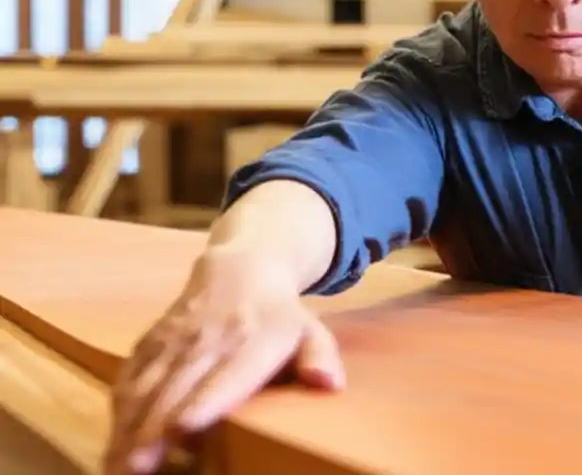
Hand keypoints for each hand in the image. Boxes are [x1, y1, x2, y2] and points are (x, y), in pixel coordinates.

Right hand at [103, 247, 344, 473]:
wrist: (242, 268)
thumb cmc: (281, 318)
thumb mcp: (312, 333)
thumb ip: (320, 358)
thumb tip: (328, 383)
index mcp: (254, 343)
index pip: (226, 375)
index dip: (203, 401)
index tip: (183, 428)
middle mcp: (210, 340)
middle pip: (175, 388)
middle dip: (152, 430)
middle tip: (134, 470)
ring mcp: (176, 339)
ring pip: (146, 384)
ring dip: (127, 427)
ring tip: (116, 467)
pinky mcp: (152, 340)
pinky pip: (130, 373)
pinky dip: (117, 406)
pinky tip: (112, 438)